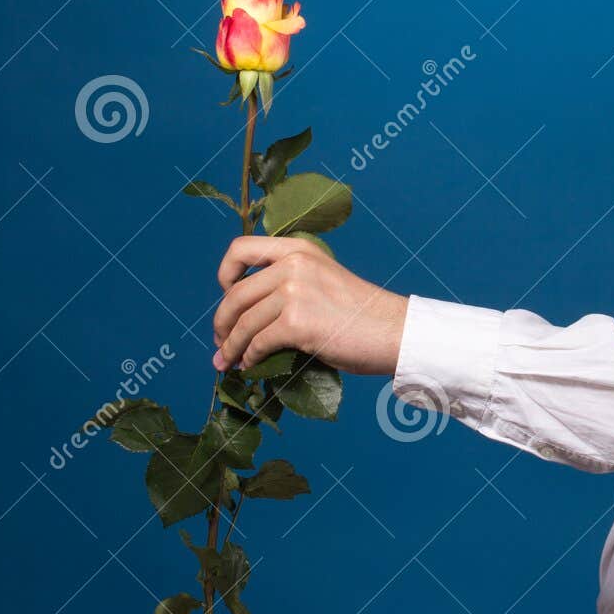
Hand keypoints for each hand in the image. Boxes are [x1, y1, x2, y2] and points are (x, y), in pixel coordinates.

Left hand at [212, 236, 407, 377]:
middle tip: (219, 341)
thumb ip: (291, 283)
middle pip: (235, 294)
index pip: (240, 248)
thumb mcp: (324, 280)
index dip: (225, 274)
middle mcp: (293, 265)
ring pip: (243, 322)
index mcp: (299, 250)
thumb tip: (248, 314)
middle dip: (221, 322)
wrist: (394, 332)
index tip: (226, 295)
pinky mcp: (297, 322)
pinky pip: (258, 342)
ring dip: (230, 346)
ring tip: (227, 362)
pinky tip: (250, 365)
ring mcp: (294, 292)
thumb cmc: (363, 315)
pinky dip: (248, 357)